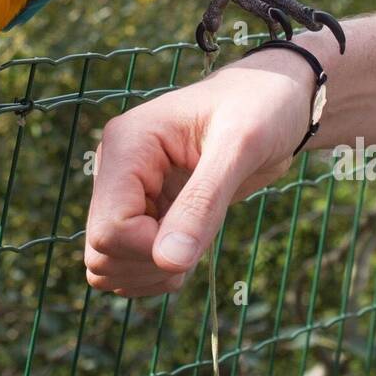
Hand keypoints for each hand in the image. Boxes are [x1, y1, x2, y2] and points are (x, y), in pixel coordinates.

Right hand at [85, 50, 318, 296]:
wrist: (274, 100)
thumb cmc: (261, 107)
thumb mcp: (241, 147)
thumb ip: (203, 203)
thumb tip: (169, 261)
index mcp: (127, 145)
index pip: (109, 229)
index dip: (151, 252)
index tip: (198, 237)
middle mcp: (116, 168)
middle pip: (101, 252)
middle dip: (150, 266)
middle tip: (198, 246)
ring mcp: (127, 191)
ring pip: (105, 264)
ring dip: (151, 274)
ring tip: (195, 246)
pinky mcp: (143, 209)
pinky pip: (124, 264)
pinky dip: (154, 273)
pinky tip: (188, 249)